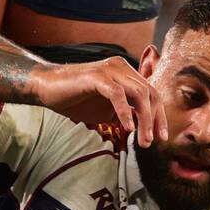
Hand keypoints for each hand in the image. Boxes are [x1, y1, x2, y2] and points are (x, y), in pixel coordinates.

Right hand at [34, 57, 168, 147]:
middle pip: (149, 92)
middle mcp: (121, 67)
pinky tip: (127, 128)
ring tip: (142, 140)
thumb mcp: (106, 108)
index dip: (159, 115)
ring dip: (143, 119)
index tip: (161, 137)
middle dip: (154, 120)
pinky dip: (125, 112)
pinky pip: (118, 94)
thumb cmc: (76, 98)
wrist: (48, 88)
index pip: (151, 92)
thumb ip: (125, 112)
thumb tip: (143, 128)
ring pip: (138, 93)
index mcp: (125, 72)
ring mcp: (109, 70)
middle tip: (151, 142)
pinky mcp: (96, 77)